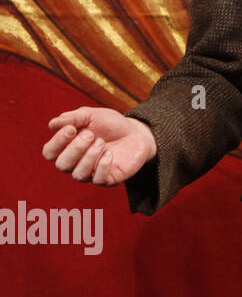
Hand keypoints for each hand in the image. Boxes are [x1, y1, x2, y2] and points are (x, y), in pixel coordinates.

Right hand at [42, 107, 156, 185]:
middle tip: (91, 134)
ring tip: (101, 142)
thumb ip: (72, 118)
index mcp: (67, 148)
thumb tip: (52, 125)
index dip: (57, 142)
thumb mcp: (92, 115)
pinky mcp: (108, 179)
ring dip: (89, 157)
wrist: (137, 133)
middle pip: (62, 165)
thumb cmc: (110, 124)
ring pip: (78, 175)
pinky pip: (98, 180)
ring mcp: (91, 173)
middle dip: (75, 148)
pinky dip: (102, 166)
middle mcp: (75, 163)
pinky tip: (109, 153)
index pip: (50, 153)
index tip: (71, 129)